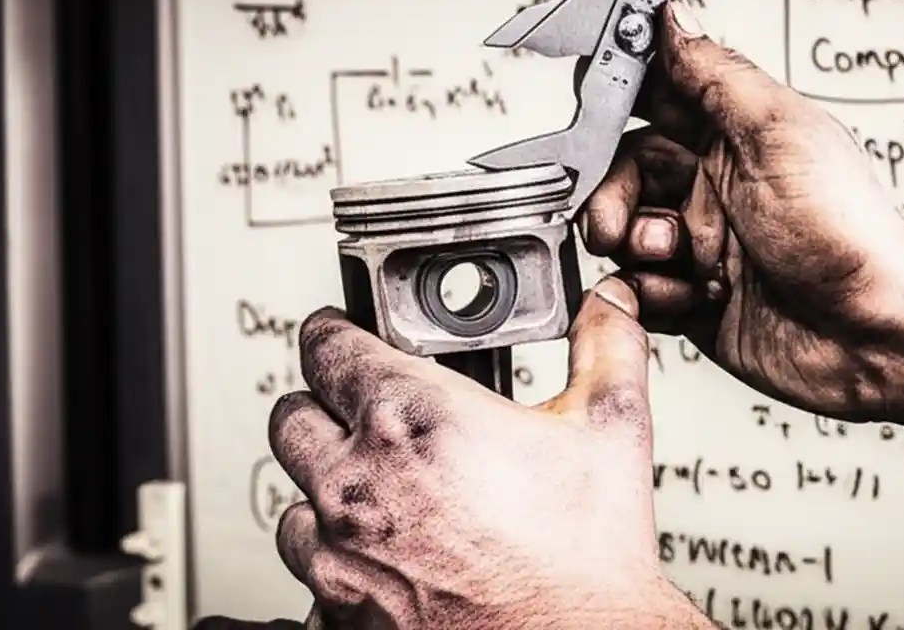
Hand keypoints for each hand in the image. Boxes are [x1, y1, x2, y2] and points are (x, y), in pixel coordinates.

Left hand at [268, 277, 708, 629]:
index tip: (341, 334)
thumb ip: (605, 346)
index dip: (334, 332)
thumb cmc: (588, 560)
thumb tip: (607, 304)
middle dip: (323, 408)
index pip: (325, 345)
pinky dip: (333, 562)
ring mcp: (340, 557)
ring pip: (293, 501)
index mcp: (412, 420)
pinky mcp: (336, 614)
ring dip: (325, 490)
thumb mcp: (611, 429)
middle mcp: (358, 485)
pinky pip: (305, 576)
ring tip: (378, 492)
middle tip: (362, 413)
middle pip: (291, 418)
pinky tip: (379, 558)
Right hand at [579, 1, 903, 421]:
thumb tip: (675, 20)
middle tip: (617, 221)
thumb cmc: (849, 236)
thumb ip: (716, 76)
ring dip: (634, 247)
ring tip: (673, 259)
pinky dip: (650, 295)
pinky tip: (692, 298)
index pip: (659, 102)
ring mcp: (704, 246)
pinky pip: (639, 291)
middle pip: (626, 173)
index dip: (619, 106)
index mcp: (735, 140)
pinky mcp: (693, 301)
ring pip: (625, 235)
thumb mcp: (779, 134)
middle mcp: (716, 189)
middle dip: (611, 195)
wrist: (872, 337)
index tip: (592, 119)